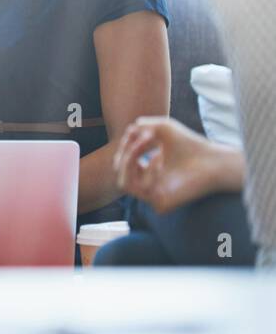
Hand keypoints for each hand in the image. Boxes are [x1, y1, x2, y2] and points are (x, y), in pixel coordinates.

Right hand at [113, 116, 231, 213]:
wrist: (214, 161)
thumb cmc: (191, 145)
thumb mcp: (161, 129)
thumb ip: (138, 128)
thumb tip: (125, 136)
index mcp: (149, 172)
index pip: (123, 164)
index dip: (126, 146)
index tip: (141, 133)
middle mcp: (149, 186)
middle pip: (119, 173)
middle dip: (126, 152)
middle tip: (143, 138)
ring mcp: (154, 197)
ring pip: (123, 183)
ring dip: (131, 160)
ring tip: (148, 143)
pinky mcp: (161, 205)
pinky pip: (138, 190)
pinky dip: (146, 170)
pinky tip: (161, 160)